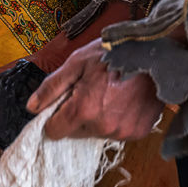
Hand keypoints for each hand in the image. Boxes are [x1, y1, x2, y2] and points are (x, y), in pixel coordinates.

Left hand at [0, 0, 136, 122]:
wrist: (155, 54)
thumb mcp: (76, 62)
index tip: (61, 104)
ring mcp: (123, 132)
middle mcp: (103, 127)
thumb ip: (51, 87)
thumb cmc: (114, 54)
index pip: (55, 131)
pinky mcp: (138, 132)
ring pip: (96, 132)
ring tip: (108, 94)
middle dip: (77, 115)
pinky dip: (116, 120)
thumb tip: (32, 107)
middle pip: (76, 132)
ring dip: (97, 118)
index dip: (54, 117)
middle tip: (89, 91)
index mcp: (84, 110)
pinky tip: (122, 100)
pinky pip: (117, 131)